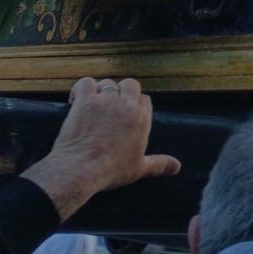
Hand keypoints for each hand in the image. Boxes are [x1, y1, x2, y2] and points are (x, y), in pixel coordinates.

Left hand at [21, 78, 180, 220]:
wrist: (81, 170)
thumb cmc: (110, 170)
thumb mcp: (139, 169)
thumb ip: (160, 164)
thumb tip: (177, 167)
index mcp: (142, 119)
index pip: (144, 99)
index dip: (135, 105)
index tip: (126, 115)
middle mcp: (127, 105)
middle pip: (130, 84)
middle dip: (122, 91)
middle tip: (112, 105)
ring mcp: (106, 101)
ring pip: (108, 82)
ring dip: (101, 90)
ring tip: (94, 103)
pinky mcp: (85, 101)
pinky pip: (85, 83)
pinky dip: (81, 88)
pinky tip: (75, 100)